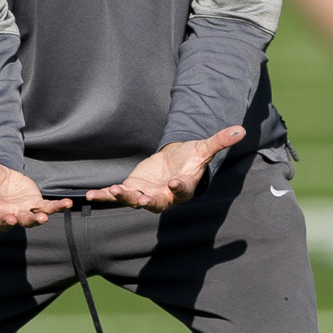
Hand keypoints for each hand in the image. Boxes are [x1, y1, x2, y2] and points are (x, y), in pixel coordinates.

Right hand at [0, 135, 70, 230]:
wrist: (0, 179)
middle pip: (1, 221)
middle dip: (6, 221)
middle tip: (10, 219)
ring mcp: (17, 211)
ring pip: (25, 220)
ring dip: (33, 220)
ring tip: (42, 218)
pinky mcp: (34, 206)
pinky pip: (46, 209)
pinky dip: (56, 208)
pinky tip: (67, 204)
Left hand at [85, 126, 245, 212]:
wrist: (174, 166)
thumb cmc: (190, 159)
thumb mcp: (204, 149)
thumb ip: (219, 141)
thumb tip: (241, 129)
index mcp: (183, 187)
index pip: (182, 189)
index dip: (179, 188)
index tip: (175, 183)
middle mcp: (164, 196)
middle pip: (156, 202)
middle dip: (147, 201)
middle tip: (141, 198)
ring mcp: (146, 194)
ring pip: (134, 200)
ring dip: (124, 198)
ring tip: (113, 192)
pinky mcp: (132, 189)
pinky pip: (117, 196)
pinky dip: (105, 196)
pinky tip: (91, 195)